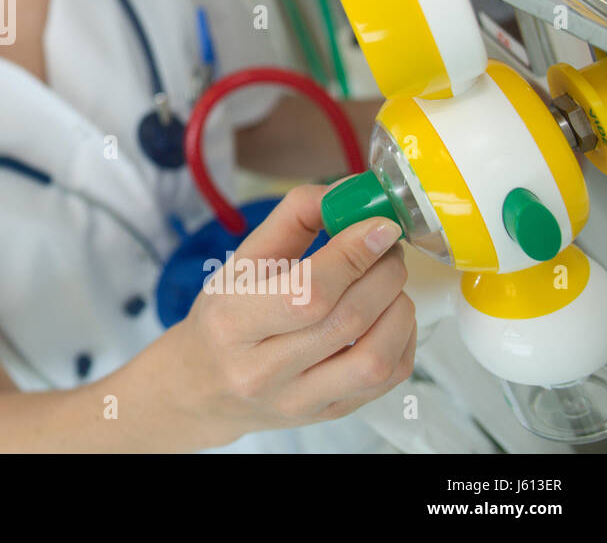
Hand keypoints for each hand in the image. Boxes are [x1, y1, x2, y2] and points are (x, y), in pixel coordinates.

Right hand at [162, 184, 414, 447]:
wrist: (202, 387)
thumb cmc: (224, 317)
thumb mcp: (239, 262)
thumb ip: (293, 219)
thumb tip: (349, 192)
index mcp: (233, 323)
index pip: (306, 294)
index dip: (353, 256)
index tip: (379, 227)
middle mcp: (263, 371)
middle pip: (347, 321)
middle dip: (383, 273)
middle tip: (386, 248)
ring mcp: (299, 400)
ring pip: (375, 359)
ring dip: (399, 309)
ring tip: (389, 283)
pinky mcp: (329, 414)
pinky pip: (388, 380)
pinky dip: (403, 339)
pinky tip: (390, 316)